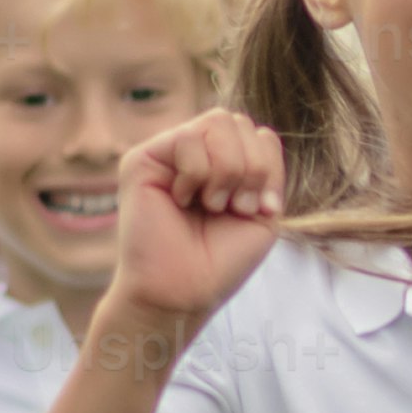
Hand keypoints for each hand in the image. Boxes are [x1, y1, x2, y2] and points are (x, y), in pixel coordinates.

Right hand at [113, 110, 285, 322]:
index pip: (260, 136)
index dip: (268, 167)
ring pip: (218, 122)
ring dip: (227, 169)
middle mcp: (197, 156)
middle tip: (235, 208)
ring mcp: (169, 155)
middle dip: (251, 167)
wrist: (183, 291)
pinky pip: (188, 137)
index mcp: (226, 167)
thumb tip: (260, 132)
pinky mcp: (143, 159)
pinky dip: (197, 172)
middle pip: (240, 122)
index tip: (262, 209)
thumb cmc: (221, 260)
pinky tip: (183, 199)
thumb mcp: (262, 211)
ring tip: (212, 204)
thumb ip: (264, 165)